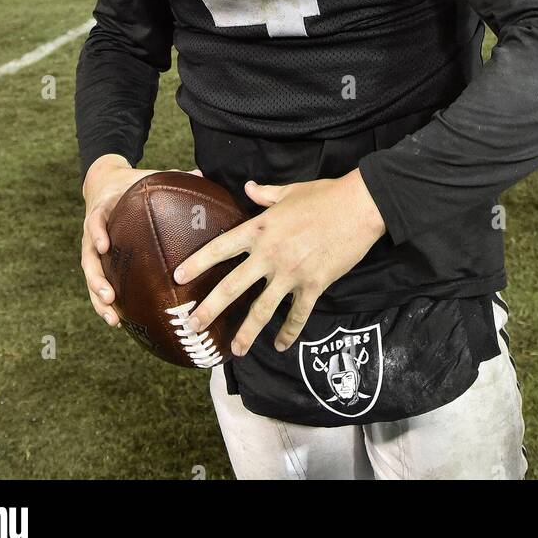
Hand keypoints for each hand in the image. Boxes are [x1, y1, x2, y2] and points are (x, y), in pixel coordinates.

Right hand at [81, 156, 201, 326]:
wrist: (103, 183)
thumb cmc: (129, 182)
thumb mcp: (145, 177)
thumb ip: (169, 176)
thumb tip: (200, 174)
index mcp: (103, 209)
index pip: (95, 220)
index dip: (97, 232)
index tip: (104, 246)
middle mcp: (93, 232)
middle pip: (88, 258)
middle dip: (97, 280)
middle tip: (109, 296)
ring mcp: (92, 248)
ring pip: (90, 277)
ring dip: (98, 299)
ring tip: (112, 318)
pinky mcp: (97, 261)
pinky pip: (98, 284)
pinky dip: (104, 303)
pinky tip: (118, 321)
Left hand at [173, 171, 385, 355]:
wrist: (359, 207)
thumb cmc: (324, 195)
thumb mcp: (290, 191)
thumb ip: (265, 195)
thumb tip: (249, 187)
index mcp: (260, 227)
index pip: (221, 248)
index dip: (197, 263)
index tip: (178, 278)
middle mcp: (270, 253)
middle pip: (232, 286)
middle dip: (209, 309)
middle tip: (192, 327)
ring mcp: (291, 273)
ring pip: (262, 309)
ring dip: (246, 332)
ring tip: (234, 350)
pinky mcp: (313, 285)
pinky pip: (297, 315)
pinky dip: (288, 332)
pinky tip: (280, 345)